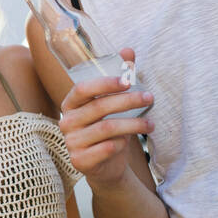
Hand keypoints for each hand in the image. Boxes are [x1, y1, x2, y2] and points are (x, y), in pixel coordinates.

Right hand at [58, 47, 153, 188]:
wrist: (106, 166)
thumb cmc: (108, 130)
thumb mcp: (113, 104)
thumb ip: (119, 77)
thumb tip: (127, 50)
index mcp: (70, 104)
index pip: (82, 89)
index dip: (105, 84)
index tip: (128, 81)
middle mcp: (67, 121)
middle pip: (99, 107)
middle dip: (128, 101)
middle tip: (150, 98)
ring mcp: (71, 142)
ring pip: (107, 128)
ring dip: (133, 124)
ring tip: (150, 124)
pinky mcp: (79, 160)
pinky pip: (105, 149)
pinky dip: (121, 144)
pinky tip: (129, 142)